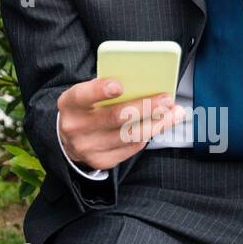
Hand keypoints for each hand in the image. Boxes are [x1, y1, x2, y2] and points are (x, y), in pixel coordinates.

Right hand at [57, 78, 186, 171]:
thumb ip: (105, 88)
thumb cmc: (85, 109)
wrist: (68, 140)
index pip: (82, 96)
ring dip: (157, 123)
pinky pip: (132, 147)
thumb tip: (142, 82)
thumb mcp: (85, 95)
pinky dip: (149, 133)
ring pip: (130, 135)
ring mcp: (88, 147)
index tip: (119, 85)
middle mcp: (75, 128)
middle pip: (115, 117)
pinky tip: (161, 124)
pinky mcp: (102, 161)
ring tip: (174, 112)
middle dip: (144, 107)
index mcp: (69, 104)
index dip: (100, 91)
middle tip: (166, 98)